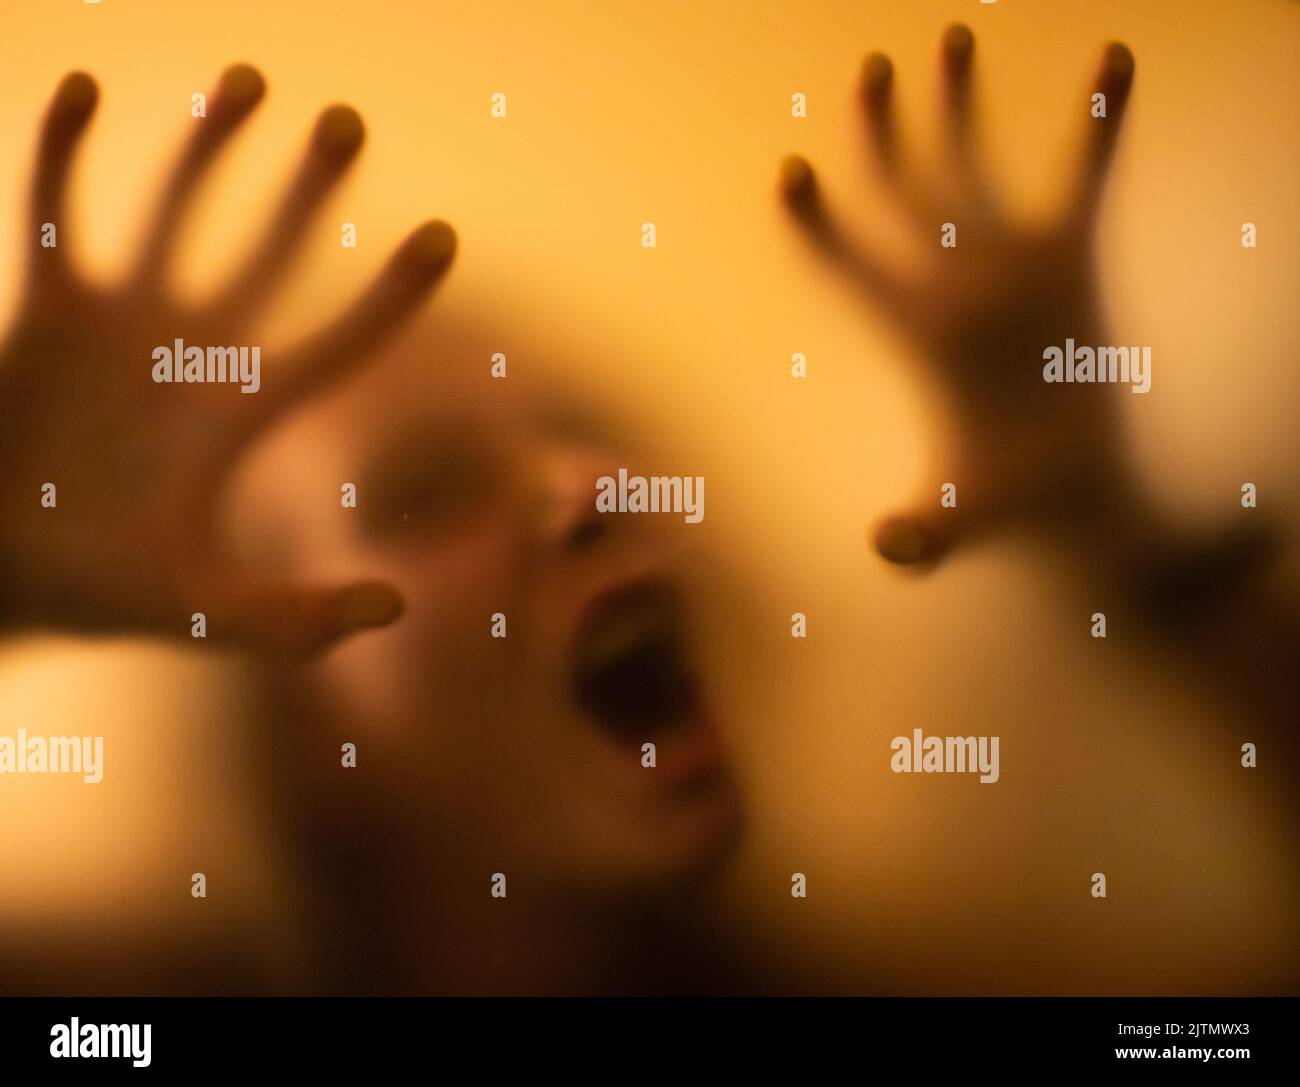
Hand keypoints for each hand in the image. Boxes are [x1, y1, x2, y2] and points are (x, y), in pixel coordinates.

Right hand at [0, 65, 455, 651]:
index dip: (388, 294)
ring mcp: (124, 326)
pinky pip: (58, 214)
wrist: (6, 574)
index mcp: (246, 413)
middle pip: (270, 253)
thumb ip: (295, 621)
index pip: (339, 343)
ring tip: (250, 78)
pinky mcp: (48, 312)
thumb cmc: (109, 596)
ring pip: (175, 212)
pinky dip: (67, 155)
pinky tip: (90, 89)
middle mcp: (198, 355)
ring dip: (207, 148)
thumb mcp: (207, 615)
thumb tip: (395, 610)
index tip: (442, 234)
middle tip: (349, 122)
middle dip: (307, 190)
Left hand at [780, 25, 1135, 565]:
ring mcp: (1006, 268)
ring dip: (958, 106)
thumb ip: (924, 531)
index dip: (815, 225)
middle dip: (880, 133)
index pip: (847, 269)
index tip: (790, 171)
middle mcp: (950, 288)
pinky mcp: (1069, 262)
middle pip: (901, 194)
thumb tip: (891, 547)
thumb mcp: (964, 517)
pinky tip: (1113, 59)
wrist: (1075, 494)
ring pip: (974, 168)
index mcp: (912, 333)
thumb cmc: (1016, 505)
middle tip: (869, 71)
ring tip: (949, 37)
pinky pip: (1084, 177)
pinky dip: (1097, 123)